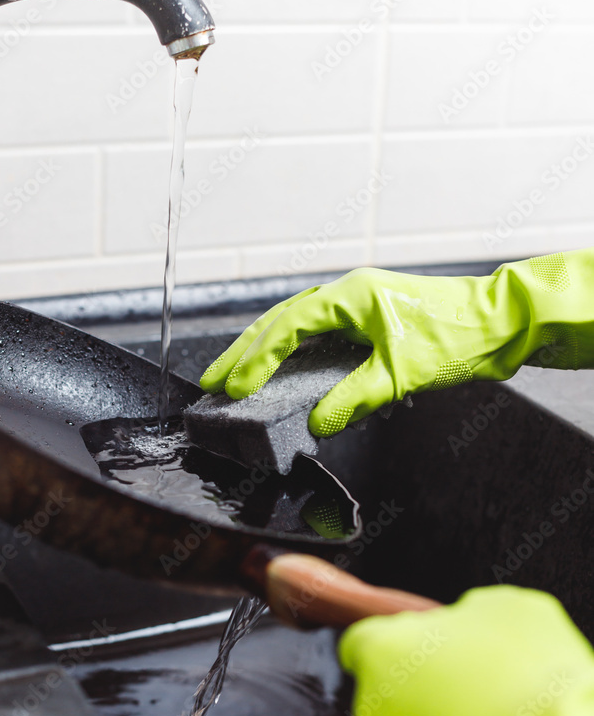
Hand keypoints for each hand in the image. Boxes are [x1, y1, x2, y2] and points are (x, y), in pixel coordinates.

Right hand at [201, 251, 593, 435]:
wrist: (502, 322)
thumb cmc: (457, 336)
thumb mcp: (401, 374)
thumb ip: (354, 398)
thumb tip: (317, 422)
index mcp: (351, 297)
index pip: (288, 328)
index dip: (256, 360)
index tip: (234, 388)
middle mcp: (350, 293)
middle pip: (282, 319)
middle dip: (245, 350)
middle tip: (214, 379)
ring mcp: (360, 302)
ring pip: (297, 322)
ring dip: (265, 347)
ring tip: (236, 373)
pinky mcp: (372, 316)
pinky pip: (319, 329)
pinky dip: (294, 348)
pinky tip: (285, 367)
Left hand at [339, 586, 593, 715]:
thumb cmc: (524, 677)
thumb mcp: (504, 609)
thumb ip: (465, 613)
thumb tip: (466, 622)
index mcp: (382, 649)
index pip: (360, 640)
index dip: (393, 640)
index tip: (417, 645)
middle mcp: (371, 702)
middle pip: (384, 686)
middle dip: (417, 683)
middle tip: (467, 681)